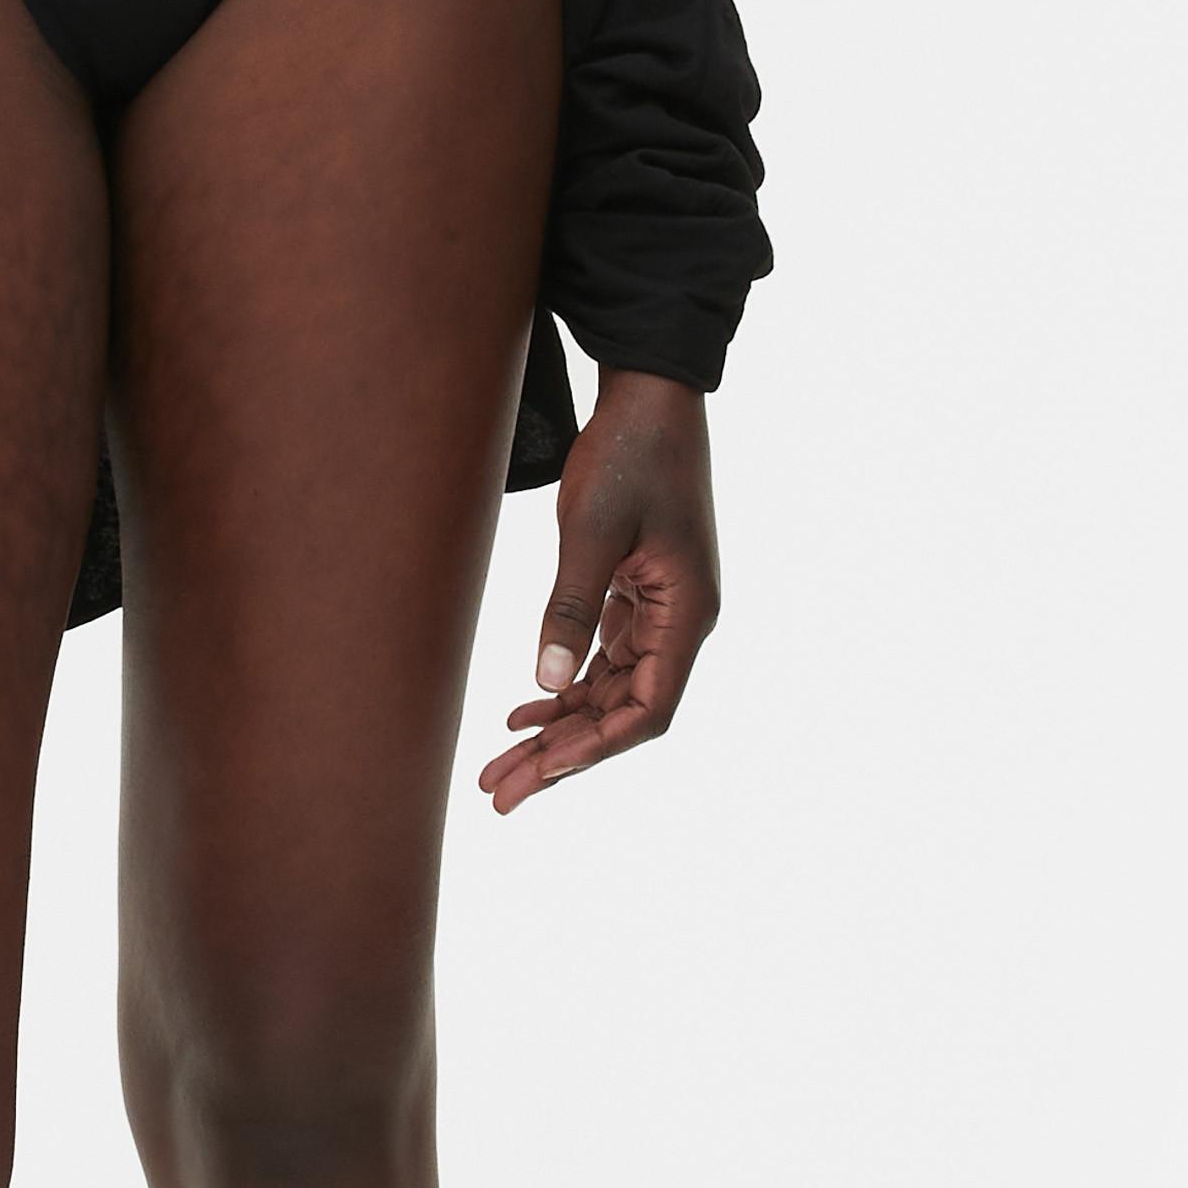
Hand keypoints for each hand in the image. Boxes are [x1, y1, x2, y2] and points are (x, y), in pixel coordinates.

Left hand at [479, 370, 717, 811]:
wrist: (649, 393)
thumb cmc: (629, 453)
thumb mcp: (592, 530)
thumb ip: (569, 607)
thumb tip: (545, 682)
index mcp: (687, 613)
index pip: (647, 709)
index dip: (594, 747)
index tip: (541, 772)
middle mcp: (682, 621)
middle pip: (623, 712)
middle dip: (562, 756)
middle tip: (499, 794)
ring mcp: (661, 609)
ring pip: (609, 691)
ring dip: (558, 729)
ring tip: (499, 765)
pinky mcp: (638, 592)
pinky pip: (604, 659)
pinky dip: (564, 687)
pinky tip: (523, 711)